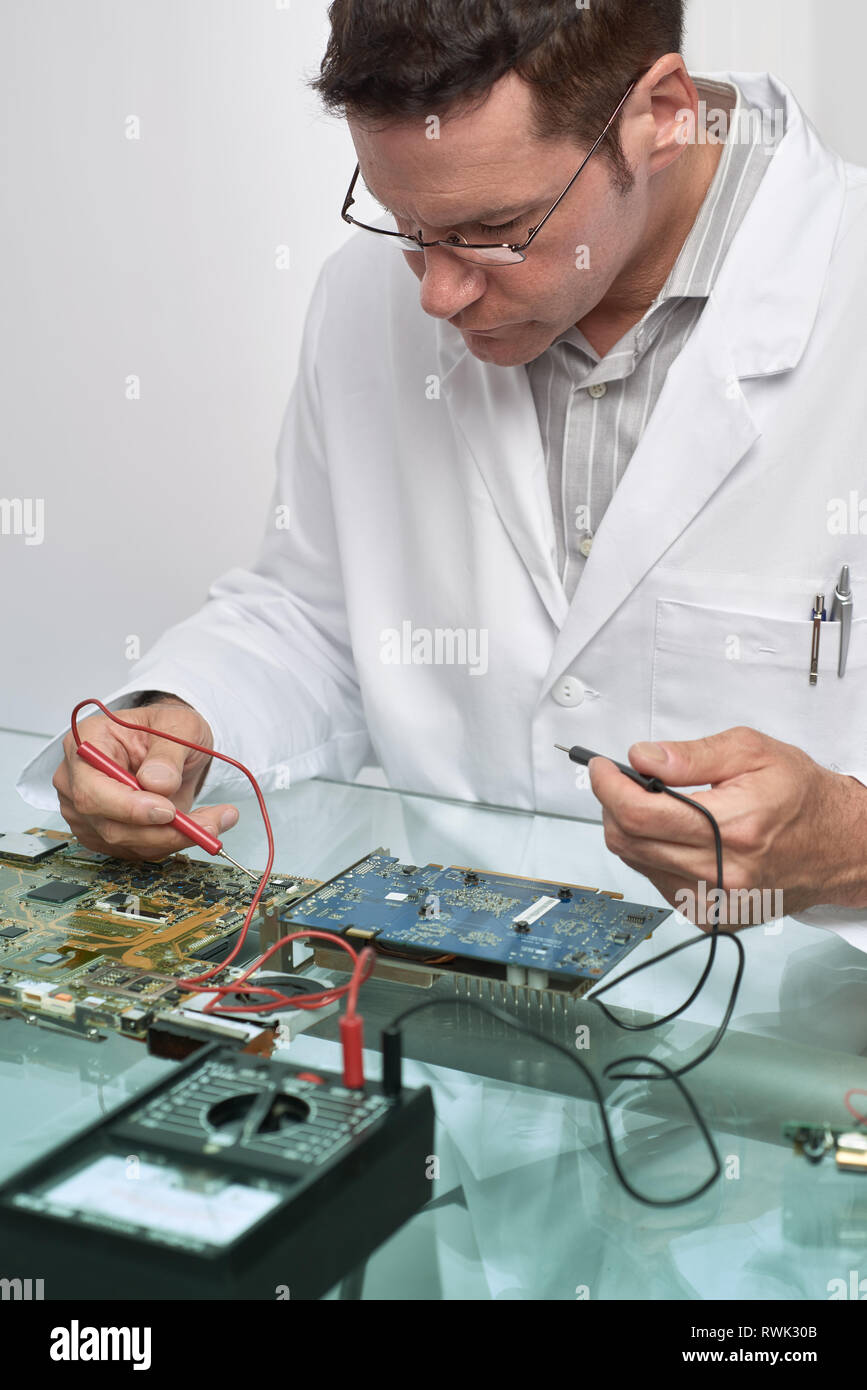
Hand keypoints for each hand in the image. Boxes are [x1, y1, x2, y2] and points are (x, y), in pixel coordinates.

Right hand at [53, 698, 238, 861]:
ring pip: (127, 842)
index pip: (92, 788)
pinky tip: (197, 826)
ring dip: (174, 838)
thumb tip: (157, 783)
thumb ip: (167, 753)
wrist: (172, 745)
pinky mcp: (104, 832)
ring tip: (214, 821)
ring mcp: (87, 810)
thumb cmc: (167, 728)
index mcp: (87, 742)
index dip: (127, 806)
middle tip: (206, 825)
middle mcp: (77, 779)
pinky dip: (171, 842)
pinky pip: (137, 849)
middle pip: (108, 823)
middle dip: (161, 830)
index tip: (167, 810)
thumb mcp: (179, 725)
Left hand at [588, 726, 866, 927]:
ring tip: (656, 805)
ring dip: (631, 829)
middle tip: (620, 780)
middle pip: (629, 841)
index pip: (641, 813)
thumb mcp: (753, 752)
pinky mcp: (711, 917)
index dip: (608, 786)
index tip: (602, 767)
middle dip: (612, 804)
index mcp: (734, 827)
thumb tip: (643, 757)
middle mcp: (722, 872)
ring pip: (637, 862)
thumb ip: (693, 755)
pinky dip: (652, 853)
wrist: (838, 845)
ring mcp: (715, 901)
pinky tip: (677, 835)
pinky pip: (656, 881)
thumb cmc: (800, 796)